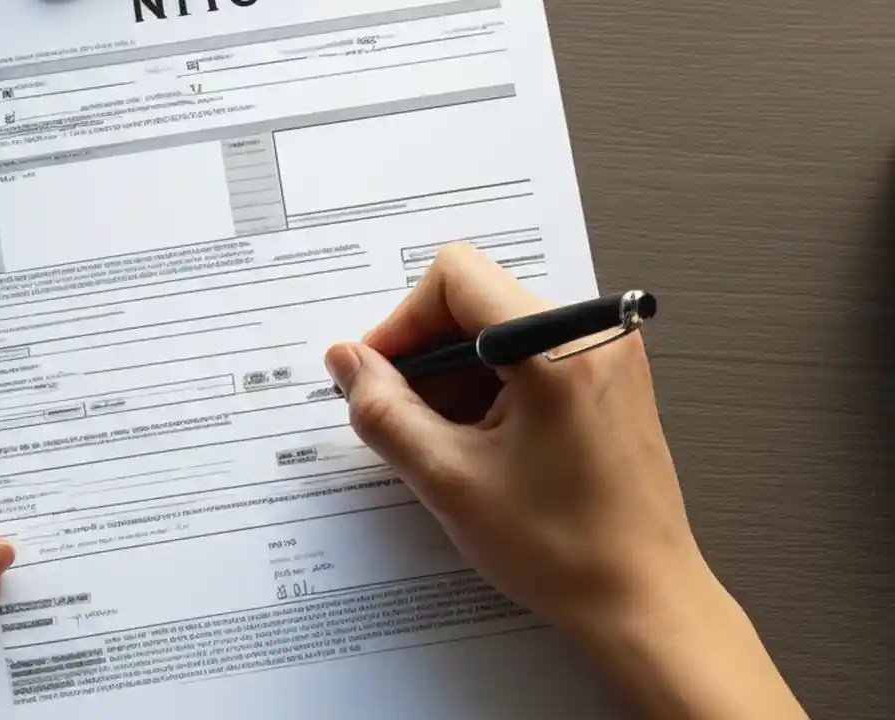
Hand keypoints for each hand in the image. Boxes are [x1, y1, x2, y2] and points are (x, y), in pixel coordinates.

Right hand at [325, 244, 805, 718]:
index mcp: (557, 345)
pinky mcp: (608, 379)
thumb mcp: (449, 479)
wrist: (642, 600)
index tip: (378, 375)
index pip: (454, 276)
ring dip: (456, 376)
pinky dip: (490, 388)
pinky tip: (480, 444)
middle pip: (476, 299)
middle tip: (404, 418)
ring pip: (499, 328)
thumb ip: (384, 411)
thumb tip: (346, 362)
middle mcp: (591, 332)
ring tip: (447, 443)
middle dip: (426, 355)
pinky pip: (530, 355)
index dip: (402, 323)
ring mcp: (607, 353)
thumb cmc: (565, 550)